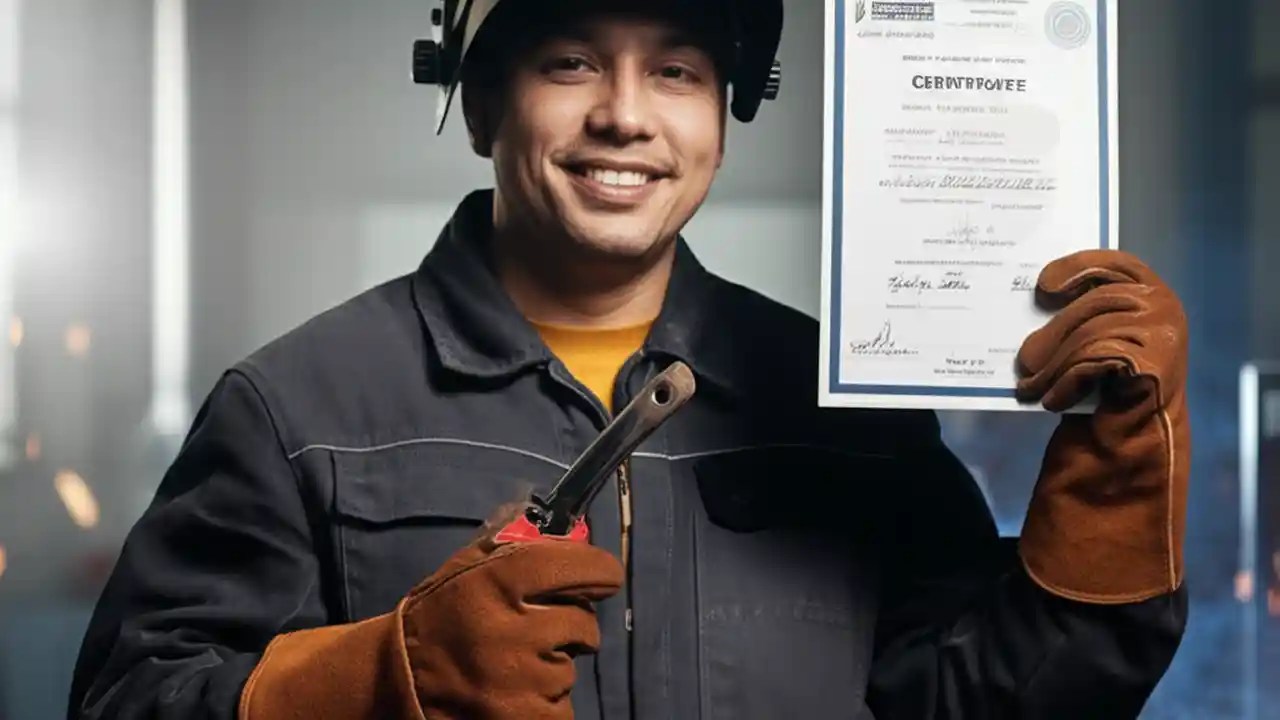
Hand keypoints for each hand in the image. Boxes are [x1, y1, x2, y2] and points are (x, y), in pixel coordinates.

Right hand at [401, 504, 623, 718]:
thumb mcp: (465, 569)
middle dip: (571, 623)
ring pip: (572, 665)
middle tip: (542, 628)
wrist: (398, 683)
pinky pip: (563, 705)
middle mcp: (510, 631)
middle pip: (582, 620)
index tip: (604, 575)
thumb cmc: (439, 617)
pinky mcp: (526, 718)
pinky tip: (517, 692)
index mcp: (493, 583)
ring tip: (516, 664)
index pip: (572, 566)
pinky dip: (548, 700)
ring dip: (554, 663)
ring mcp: (520, 681)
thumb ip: (513, 547)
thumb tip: (570, 530)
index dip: (598, 569)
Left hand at [1015, 249, 1186, 412]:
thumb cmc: (1113, 384)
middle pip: (1097, 302)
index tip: (1042, 285)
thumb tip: (1035, 302)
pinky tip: (1052, 401)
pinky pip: (1095, 361)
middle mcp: (1165, 307)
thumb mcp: (1101, 338)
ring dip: (1053, 366)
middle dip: (1053, 333)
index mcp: (1153, 293)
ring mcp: (1163, 335)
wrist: (1139, 434)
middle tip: (1023, 361)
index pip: (1117, 264)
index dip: (1079, 266)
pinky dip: (1067, 382)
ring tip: (1030, 386)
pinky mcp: (1155, 364)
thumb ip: (1085, 314)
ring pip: (1092, 335)